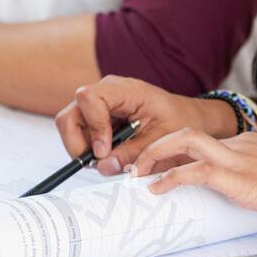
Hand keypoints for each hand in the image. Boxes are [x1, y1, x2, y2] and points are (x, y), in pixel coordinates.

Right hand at [54, 75, 238, 175]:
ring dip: (83, 148)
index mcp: (125, 90)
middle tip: (98, 163)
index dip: (93, 127)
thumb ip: (132, 154)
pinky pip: (80, 132)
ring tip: (108, 159)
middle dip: (78, 143)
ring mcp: (99, 103)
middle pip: (71, 114)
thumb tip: (103, 167)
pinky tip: (109, 155)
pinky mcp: (97, 116)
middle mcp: (106, 92)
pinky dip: (88, 149)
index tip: (104, 152)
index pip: (89, 98)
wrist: (186, 118)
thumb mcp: (161, 142)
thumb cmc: (178, 122)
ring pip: (70, 125)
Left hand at [131, 128, 256, 220]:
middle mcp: (238, 144)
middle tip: (135, 168)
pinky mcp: (241, 178)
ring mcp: (239, 158)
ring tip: (137, 176)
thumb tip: (239, 199)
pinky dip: (171, 178)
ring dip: (154, 156)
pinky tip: (158, 190)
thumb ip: (256, 182)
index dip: (171, 151)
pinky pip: (196, 171)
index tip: (153, 167)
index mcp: (246, 143)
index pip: (199, 140)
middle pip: (183, 133)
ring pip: (184, 142)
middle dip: (153, 147)